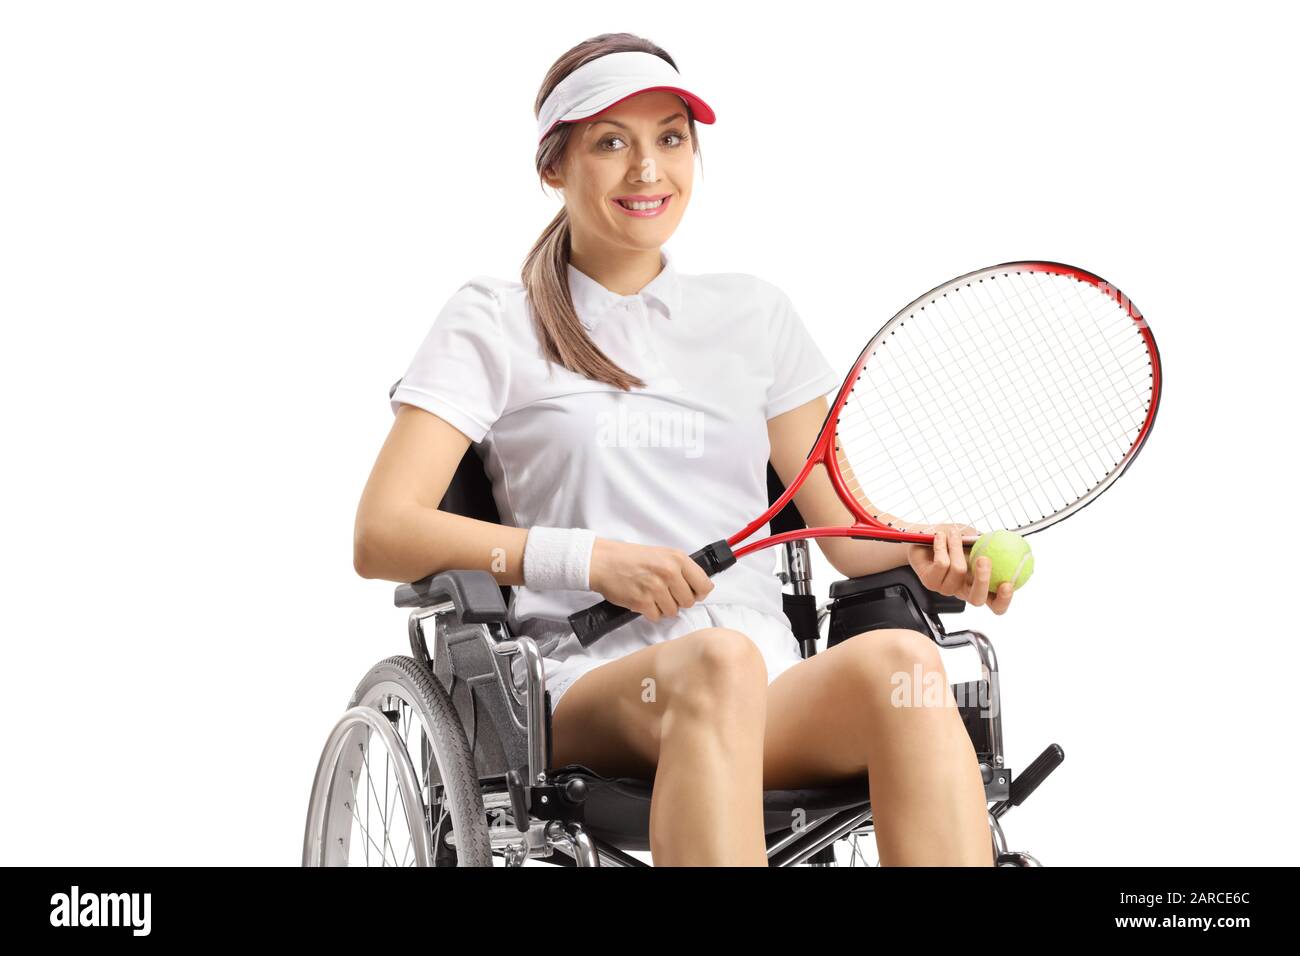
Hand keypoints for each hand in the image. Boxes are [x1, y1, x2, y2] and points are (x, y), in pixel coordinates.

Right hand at [588, 538, 713, 621]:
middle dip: (678, 601)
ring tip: (651, 595)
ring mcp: (655, 588)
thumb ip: (681, 569)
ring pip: (673, 611)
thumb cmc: (630, 558)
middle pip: (689, 602)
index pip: (704, 585)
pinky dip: (650, 612)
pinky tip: (642, 599)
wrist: (604, 561)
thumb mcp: (662, 554)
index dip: (698, 593)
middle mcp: (669, 572)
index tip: (692, 593)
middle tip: (665, 593)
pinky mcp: (642, 602)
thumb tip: (700, 588)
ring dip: (663, 607)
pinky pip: (656, 616)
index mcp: (677, 559)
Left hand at [907, 525, 1013, 614]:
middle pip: (977, 599)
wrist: (923, 536)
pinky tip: (940, 536)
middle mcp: (963, 590)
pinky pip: (941, 563)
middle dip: (983, 580)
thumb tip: (1008, 541)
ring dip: (956, 546)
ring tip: (953, 533)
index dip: (1003, 600)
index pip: (995, 604)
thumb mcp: (974, 538)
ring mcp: (945, 588)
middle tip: (984, 559)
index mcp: (978, 585)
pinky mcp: (929, 581)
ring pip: (958, 570)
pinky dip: (942, 546)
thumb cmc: (951, 539)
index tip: (1008, 584)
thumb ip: (989, 542)